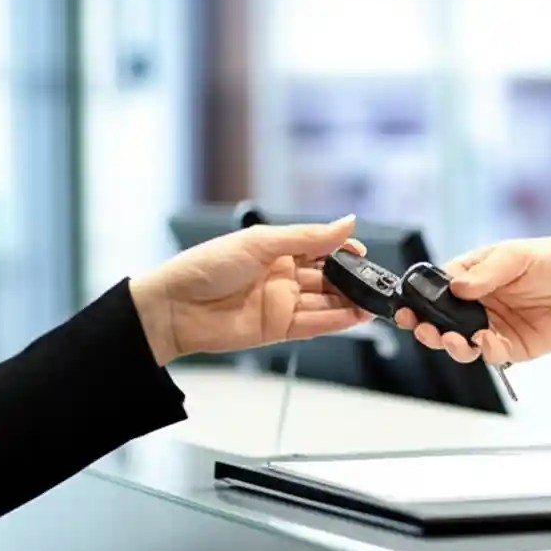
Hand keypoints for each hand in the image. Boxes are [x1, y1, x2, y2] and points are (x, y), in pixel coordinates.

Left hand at [128, 215, 371, 365]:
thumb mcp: (261, 242)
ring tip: (376, 300)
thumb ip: (308, 237)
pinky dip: (338, 321)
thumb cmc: (205, 266)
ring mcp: (281, 302)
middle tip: (377, 281)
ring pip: (326, 302)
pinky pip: (315, 323)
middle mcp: (282, 275)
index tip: (363, 252)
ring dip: (351, 302)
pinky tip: (358, 315)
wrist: (174, 307)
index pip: (320, 248)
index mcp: (276, 249)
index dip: (344, 250)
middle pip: (327, 277)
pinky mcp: (279, 328)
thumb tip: (347, 223)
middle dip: (353, 279)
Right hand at [393, 238, 550, 364]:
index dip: (419, 301)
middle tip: (423, 328)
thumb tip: (458, 286)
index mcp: (474, 277)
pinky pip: (492, 355)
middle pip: (442, 322)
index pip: (437, 291)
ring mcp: (495, 327)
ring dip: (451, 345)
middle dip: (428, 328)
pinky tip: (485, 343)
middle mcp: (480, 304)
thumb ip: (486, 272)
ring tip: (452, 339)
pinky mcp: (515, 347)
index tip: (408, 307)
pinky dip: (484, 352)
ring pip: (462, 343)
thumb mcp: (517, 255)